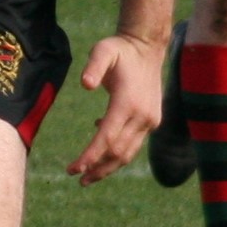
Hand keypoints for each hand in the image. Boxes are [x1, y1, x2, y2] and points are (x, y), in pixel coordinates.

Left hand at [66, 30, 165, 183]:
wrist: (147, 48)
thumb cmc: (120, 50)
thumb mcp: (103, 50)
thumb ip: (93, 66)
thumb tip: (86, 85)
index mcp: (128, 103)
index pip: (107, 138)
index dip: (90, 156)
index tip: (73, 169)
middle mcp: (142, 116)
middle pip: (118, 152)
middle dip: (97, 167)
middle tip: (77, 178)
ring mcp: (150, 120)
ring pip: (128, 152)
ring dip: (108, 166)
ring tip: (88, 176)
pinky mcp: (152, 120)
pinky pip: (133, 143)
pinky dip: (117, 151)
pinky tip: (99, 146)